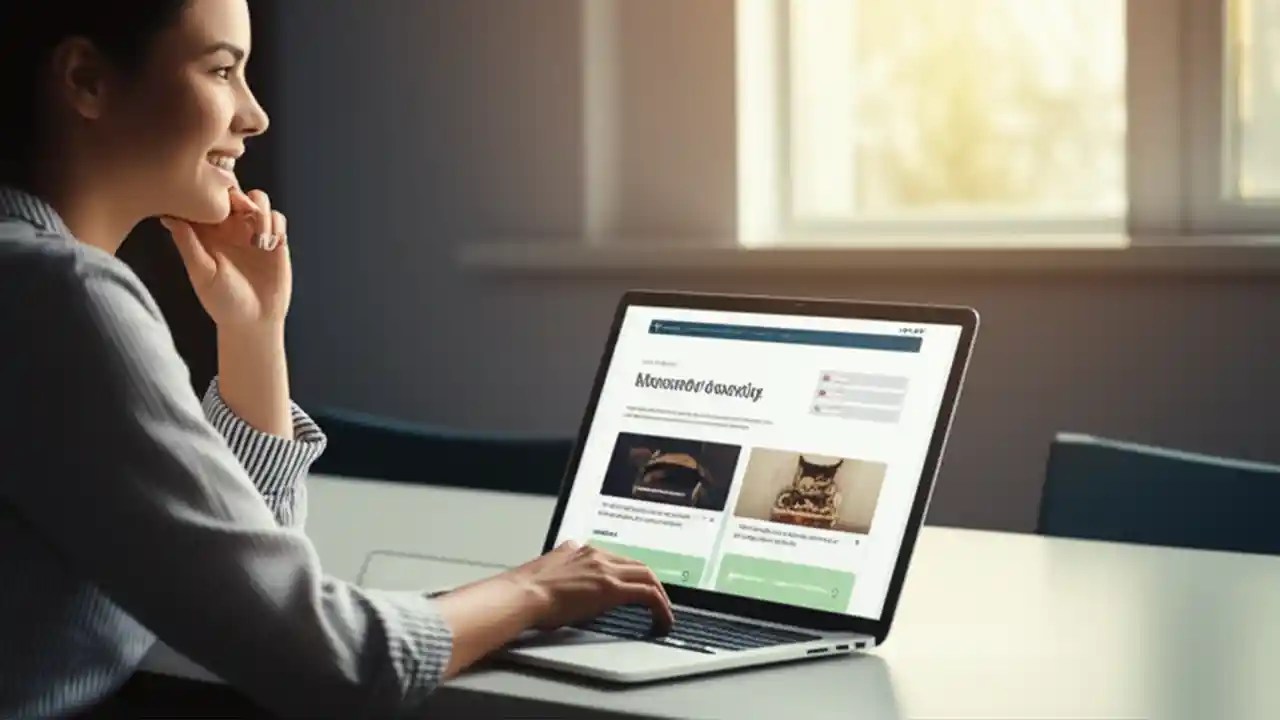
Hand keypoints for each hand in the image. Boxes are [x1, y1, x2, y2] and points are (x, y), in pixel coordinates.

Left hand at [160, 188, 290, 331]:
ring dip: (259, 210)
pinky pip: (278, 217)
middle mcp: (231, 228)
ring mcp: (254, 232)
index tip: (213, 205)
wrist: (254, 321)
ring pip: (259, 199)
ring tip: (257, 235)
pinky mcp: (276, 241)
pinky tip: (269, 245)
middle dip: (238, 196)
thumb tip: (168, 216)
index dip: (211, 194)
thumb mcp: (202, 273)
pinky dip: (275, 224)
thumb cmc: (222, 302)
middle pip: (235, 192)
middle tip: (240, 212)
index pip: (207, 199)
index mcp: (208, 232)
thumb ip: (188, 244)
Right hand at [432, 541, 673, 679]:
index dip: (629, 575)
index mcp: (579, 549)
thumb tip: (562, 588)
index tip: (634, 588)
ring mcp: (604, 568)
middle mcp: (595, 554)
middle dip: (650, 584)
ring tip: (663, 615)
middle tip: (657, 602)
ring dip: (659, 596)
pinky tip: (661, 621)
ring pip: (647, 576)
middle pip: (636, 565)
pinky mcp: (611, 587)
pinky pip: (648, 594)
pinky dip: (660, 607)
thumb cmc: (524, 593)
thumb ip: (561, 574)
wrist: (520, 595)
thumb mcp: (547, 574)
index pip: (615, 559)